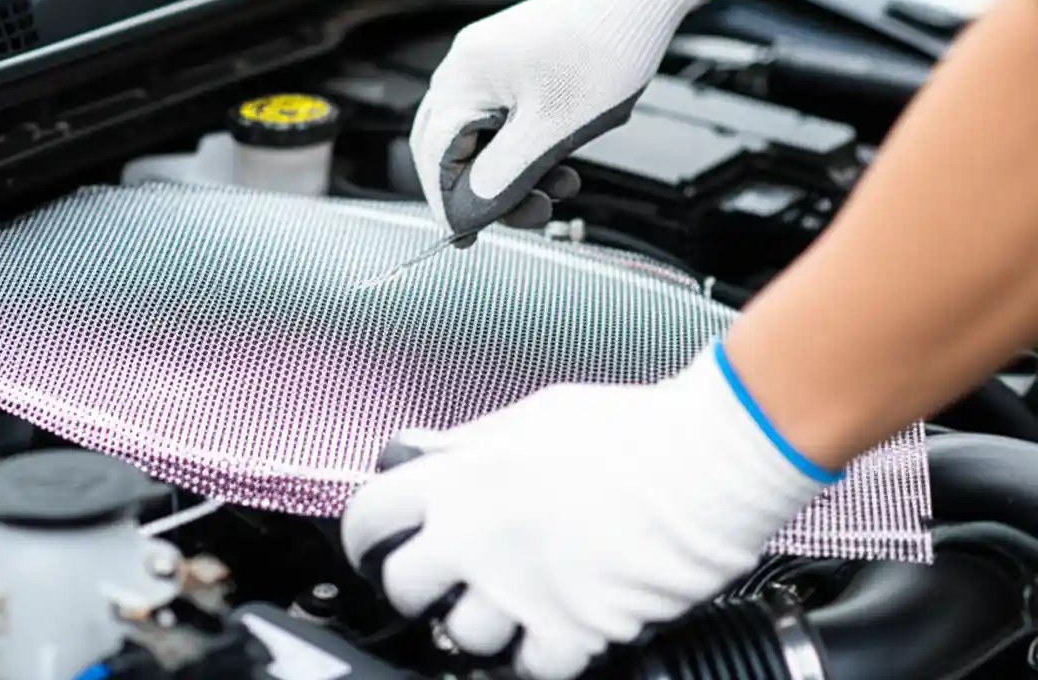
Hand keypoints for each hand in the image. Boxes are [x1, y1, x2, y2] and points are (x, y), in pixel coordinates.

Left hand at [342, 342, 834, 679]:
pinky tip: (554, 630)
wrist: (706, 461)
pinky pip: (531, 667)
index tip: (373, 546)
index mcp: (462, 477)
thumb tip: (427, 451)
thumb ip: (469, 442)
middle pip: (405, 588)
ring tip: (508, 603)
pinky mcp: (571, 629)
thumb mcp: (532, 414)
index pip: (371, 516)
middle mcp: (478, 536)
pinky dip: (538, 655)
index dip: (363, 536)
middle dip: (416, 588)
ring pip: (462, 636)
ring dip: (478, 626)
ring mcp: (520, 588)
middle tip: (439, 582)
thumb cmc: (631, 429)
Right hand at [410, 0, 714, 242]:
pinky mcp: (509, 65)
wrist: (640, 0)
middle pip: (451, 151)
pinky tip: (560, 159)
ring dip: (516, 173)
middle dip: (488, 191)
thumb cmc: (603, 50)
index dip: (449, 204)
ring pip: (480, 139)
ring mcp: (486, 64)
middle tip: (530, 215)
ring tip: (562, 186)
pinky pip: (501, 120)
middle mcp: (464, 68)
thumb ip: (503, 178)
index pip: (434, 158)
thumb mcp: (552, 131)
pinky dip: (526, 149)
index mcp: (465, 80)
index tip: (466, 237)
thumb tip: (467, 215)